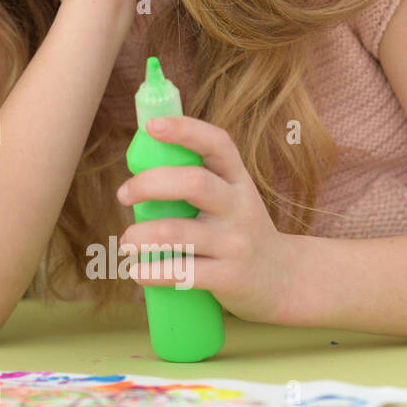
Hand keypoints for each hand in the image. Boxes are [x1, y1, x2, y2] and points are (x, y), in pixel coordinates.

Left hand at [115, 115, 299, 325]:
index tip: (152, 127)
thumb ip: (193, 181)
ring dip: (141, 235)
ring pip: (178, 232)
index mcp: (237, 179)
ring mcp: (236, 242)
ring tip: (127, 241)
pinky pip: (183, 272)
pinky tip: (138, 271)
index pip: (217, 144)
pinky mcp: (230, 276)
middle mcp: (239, 206)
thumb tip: (138, 164)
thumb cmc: (236, 229)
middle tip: (123, 195)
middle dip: (148, 184)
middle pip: (193, 183)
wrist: (283, 279)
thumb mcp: (229, 198)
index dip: (185, 130)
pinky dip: (152, 272)